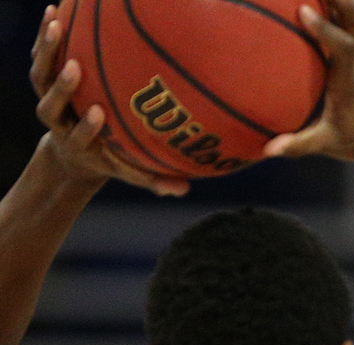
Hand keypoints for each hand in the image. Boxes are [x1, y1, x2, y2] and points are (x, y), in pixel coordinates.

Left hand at [28, 6, 186, 195]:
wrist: (72, 151)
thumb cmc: (108, 159)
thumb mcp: (128, 171)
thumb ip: (154, 181)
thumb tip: (185, 190)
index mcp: (77, 142)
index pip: (79, 134)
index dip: (85, 125)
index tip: (98, 112)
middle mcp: (58, 119)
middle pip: (50, 101)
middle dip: (61, 86)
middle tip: (75, 66)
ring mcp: (47, 97)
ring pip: (40, 73)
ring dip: (47, 49)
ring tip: (57, 24)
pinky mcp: (44, 79)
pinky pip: (42, 54)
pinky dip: (45, 34)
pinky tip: (56, 11)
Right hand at [264, 0, 353, 165]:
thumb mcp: (330, 144)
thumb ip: (300, 144)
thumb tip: (269, 150)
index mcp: (350, 77)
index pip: (343, 45)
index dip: (326, 28)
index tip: (304, 12)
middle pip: (351, 12)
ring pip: (350, 7)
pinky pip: (347, 12)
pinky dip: (331, 0)